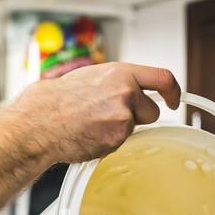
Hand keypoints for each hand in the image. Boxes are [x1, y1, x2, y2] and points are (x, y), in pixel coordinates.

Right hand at [0, 62, 181, 214]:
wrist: (40, 121)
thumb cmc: (59, 100)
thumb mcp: (91, 77)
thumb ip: (117, 81)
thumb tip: (136, 89)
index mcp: (120, 73)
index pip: (162, 77)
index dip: (173, 91)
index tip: (174, 99)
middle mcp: (125, 92)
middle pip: (152, 111)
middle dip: (138, 117)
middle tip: (111, 117)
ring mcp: (122, 116)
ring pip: (135, 128)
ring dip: (121, 128)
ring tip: (93, 123)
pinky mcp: (117, 137)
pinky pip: (122, 142)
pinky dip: (109, 140)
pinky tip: (90, 133)